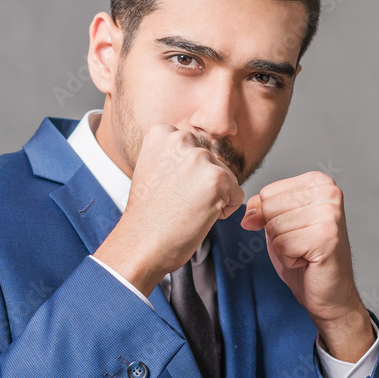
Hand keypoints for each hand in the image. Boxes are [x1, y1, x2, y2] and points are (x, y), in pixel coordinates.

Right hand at [95, 123, 243, 296]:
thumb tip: (199, 157)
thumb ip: (175, 156)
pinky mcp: (218, 178)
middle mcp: (181, 139)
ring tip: (185, 209)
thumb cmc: (147, 216)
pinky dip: (223, 211)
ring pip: (226, 178)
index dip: (186, 175)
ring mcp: (200, 157)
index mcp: (162, 133)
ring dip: (213, 197)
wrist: (141, 244)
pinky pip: (237, 195)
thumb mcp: (152, 169)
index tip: (168, 189)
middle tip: (177, 202)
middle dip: (201, 185)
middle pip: (212, 162)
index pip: (195, 149)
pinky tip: (198, 216)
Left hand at [241, 171, 376, 359]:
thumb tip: (248, 213)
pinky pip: (281, 245)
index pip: (267, 193)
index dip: (270, 218)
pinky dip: (288, 260)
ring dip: (283, 248)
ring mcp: (330, 214)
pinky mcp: (327, 237)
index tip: (295, 231)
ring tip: (305, 253)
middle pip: (269, 208)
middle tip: (302, 244)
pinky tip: (308, 262)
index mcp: (319, 182)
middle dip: (276, 233)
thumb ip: (262, 210)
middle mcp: (329, 193)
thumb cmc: (307, 259)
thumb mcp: (279, 226)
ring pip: (274, 228)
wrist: (331, 294)